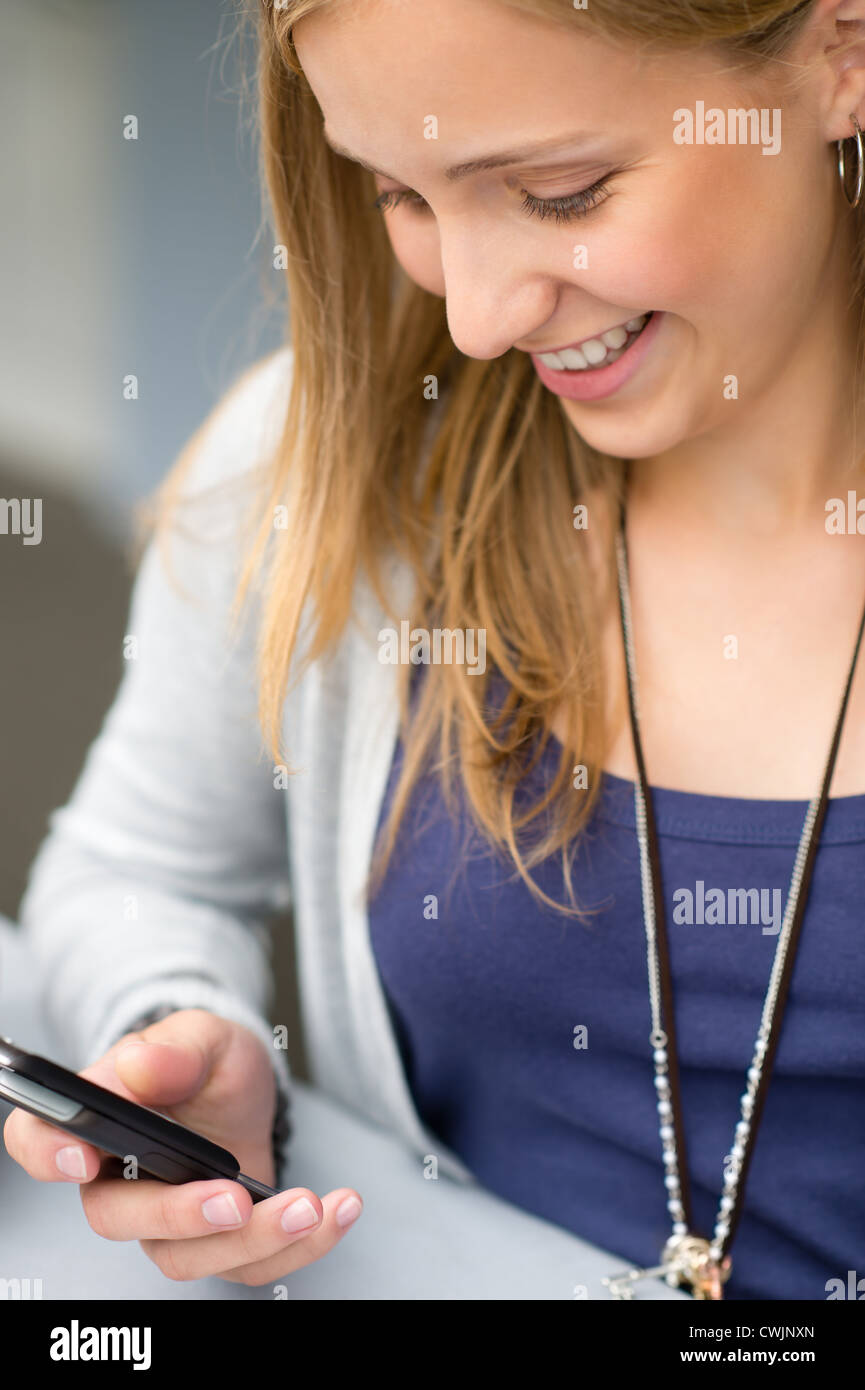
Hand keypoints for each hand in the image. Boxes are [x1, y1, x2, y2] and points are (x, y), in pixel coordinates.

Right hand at [2, 1009, 362, 1285]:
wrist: (244, 1086)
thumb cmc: (206, 1059)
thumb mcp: (203, 1036)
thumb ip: (176, 1050)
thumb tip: (139, 1067)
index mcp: (97, 1119)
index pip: (41, 1140)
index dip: (47, 1153)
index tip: (81, 1160)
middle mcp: (117, 1180)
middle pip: (119, 1219)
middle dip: (180, 1217)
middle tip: (234, 1198)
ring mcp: (164, 1219)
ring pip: (187, 1257)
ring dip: (255, 1240)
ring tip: (311, 1203)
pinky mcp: (216, 1242)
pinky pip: (247, 1268)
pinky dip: (301, 1247)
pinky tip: (339, 1208)